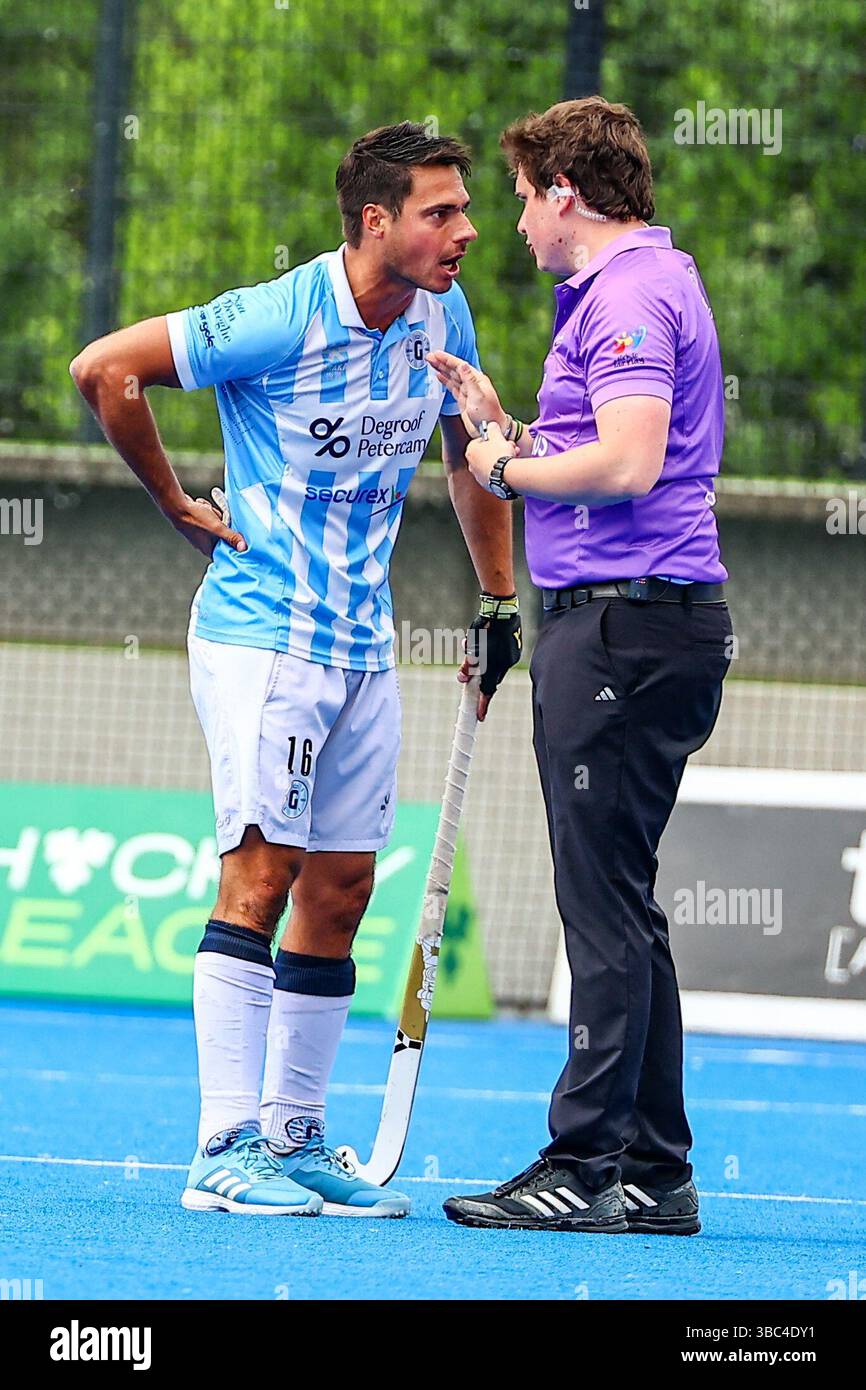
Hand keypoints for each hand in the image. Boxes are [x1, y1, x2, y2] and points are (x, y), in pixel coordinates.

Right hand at [167, 487, 246, 558]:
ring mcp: (200, 534)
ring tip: (208, 510)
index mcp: (209, 549)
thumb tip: (243, 548)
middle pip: (223, 535)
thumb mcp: (217, 527)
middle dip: (222, 523)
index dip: (231, 542)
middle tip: (217, 517)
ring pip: (216, 524)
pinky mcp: (197, 524)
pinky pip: (209, 517)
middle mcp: (204, 544)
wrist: (176, 506)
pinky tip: (202, 507)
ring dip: (215, 514)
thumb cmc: (195, 518)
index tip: (233, 533)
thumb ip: (231, 537)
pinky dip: (208, 510)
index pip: (226, 551)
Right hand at [426, 350, 506, 438]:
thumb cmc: (488, 414)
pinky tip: (439, 376)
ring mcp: (467, 392)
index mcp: (477, 380)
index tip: (437, 354)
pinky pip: (452, 386)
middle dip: (442, 362)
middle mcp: (472, 384)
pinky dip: (445, 380)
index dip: (447, 359)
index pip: (460, 366)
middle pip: (454, 370)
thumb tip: (463, 364)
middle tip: (429, 357)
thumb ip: (469, 380)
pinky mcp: (463, 400)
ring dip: (442, 369)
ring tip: (431, 363)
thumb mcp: (478, 396)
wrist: (488, 431)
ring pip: (452, 377)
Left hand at [459, 596, 521, 721]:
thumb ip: (467, 665)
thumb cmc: (483, 628)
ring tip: (471, 644)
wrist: (501, 609)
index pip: (488, 689)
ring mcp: (513, 656)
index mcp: (494, 665)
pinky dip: (493, 654)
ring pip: (495, 667)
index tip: (480, 716)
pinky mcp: (515, 649)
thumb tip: (462, 679)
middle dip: (479, 677)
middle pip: (491, 679)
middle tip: (468, 673)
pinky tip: (485, 639)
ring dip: (483, 661)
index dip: (483, 704)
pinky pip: (502, 657)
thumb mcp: (470, 647)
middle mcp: (506, 664)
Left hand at [465, 421, 516, 491]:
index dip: (492, 439)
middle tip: (510, 446)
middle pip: (486, 453)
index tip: (500, 439)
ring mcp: (478, 476)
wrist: (507, 475)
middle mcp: (471, 464)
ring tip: (513, 456)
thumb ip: (493, 428)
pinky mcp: (487, 485)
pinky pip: (494, 474)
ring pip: (491, 464)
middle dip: (499, 449)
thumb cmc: (500, 454)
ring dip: (502, 459)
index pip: (480, 441)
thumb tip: (491, 425)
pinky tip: (510, 468)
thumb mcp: (497, 436)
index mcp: (470, 451)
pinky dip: (501, 470)